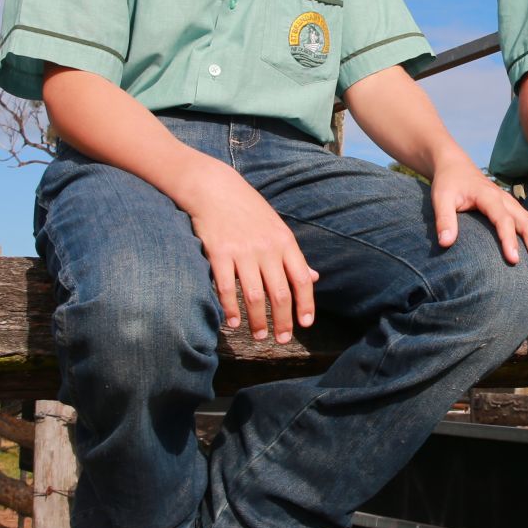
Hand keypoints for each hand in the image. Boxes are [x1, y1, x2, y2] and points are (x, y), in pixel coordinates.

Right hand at [180, 162, 316, 342]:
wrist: (214, 187)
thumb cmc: (248, 209)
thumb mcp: (277, 228)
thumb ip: (292, 256)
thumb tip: (313, 278)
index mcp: (285, 242)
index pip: (302, 279)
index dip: (306, 305)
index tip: (305, 324)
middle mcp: (267, 249)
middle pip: (280, 294)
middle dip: (283, 321)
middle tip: (282, 339)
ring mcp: (243, 251)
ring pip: (255, 296)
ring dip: (258, 321)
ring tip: (259, 336)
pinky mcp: (219, 253)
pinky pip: (227, 288)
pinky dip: (231, 309)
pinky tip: (233, 322)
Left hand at [430, 156, 527, 275]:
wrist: (457, 167)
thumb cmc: (448, 184)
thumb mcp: (440, 198)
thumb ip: (443, 219)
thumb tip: (445, 243)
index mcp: (489, 196)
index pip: (503, 219)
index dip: (509, 239)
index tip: (514, 260)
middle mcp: (506, 200)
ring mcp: (513, 205)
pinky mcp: (515, 211)